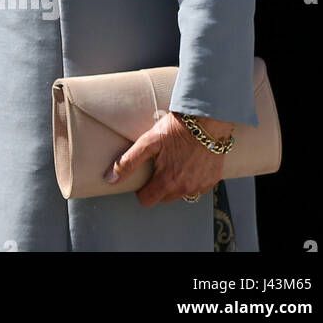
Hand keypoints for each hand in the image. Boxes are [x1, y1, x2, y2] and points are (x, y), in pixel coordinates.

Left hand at [107, 112, 231, 206]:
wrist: (206, 121)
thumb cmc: (176, 129)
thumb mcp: (148, 142)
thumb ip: (128, 162)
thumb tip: (110, 179)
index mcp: (167, 181)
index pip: (147, 200)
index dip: (141, 190)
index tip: (143, 176)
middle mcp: (185, 188)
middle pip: (164, 198)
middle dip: (158, 186)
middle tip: (159, 165)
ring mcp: (200, 186)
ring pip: (181, 194)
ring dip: (176, 184)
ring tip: (174, 162)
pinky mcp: (212, 180)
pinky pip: (197, 188)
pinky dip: (191, 180)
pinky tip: (188, 163)